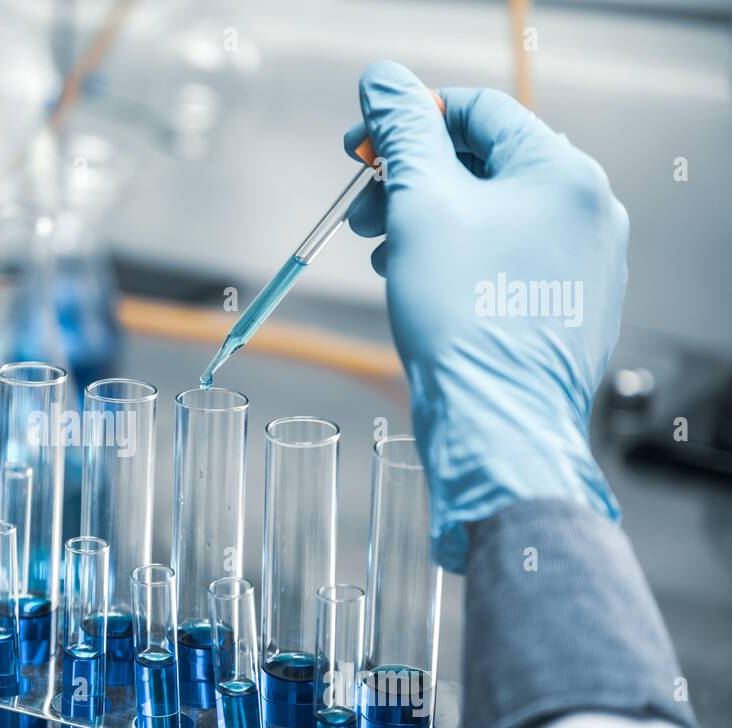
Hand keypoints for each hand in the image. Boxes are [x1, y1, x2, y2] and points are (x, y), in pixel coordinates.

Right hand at [343, 61, 626, 571]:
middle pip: (484, 166)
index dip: (410, 120)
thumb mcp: (420, 208)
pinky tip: (416, 282)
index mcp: (563, 175)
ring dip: (426, 222)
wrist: (496, 423)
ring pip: (490, 217)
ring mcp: (580, 264)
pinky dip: (454, 260)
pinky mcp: (562, 307)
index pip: (480, 112)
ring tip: (382, 250)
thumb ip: (403, 135)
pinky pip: (501, 262)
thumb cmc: (465, 322)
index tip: (363, 144)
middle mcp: (585, 213)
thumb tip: (384, 83)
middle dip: (411, 180)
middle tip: (362, 204)